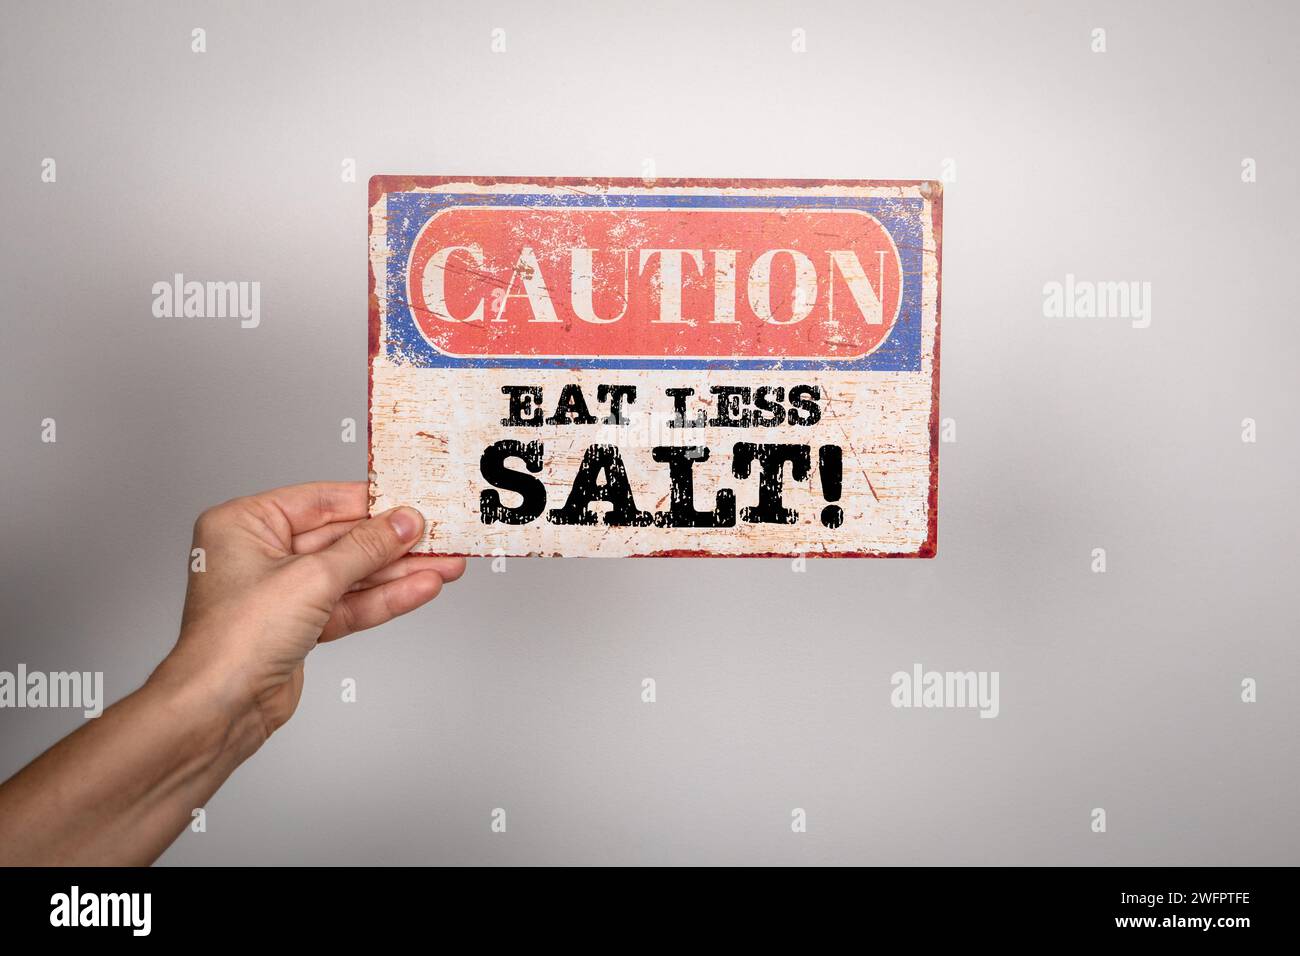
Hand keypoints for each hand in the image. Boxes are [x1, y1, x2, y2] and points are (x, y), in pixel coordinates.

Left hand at [153, 481, 464, 742]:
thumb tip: (403, 521)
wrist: (221, 709)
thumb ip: (365, 547)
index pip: (321, 501)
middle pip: (342, 539)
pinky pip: (349, 603)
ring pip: (351, 574)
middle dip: (393, 543)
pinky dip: (385, 598)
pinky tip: (421, 589)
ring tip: (445, 566)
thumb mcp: (313, 578)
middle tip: (438, 536)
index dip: (371, 502)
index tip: (412, 500)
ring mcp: (281, 592)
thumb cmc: (236, 638)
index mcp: (245, 524)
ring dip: (399, 572)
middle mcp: (260, 553)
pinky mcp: (299, 626)